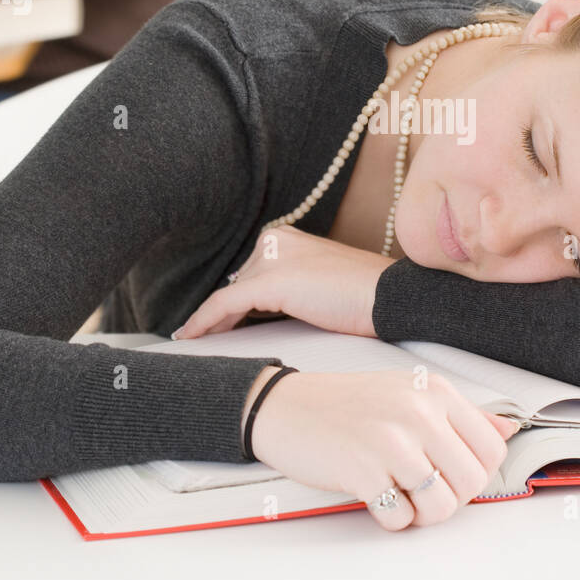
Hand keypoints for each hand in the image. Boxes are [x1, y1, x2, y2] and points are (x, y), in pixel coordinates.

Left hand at [173, 224, 395, 338]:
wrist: (390, 296)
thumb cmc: (366, 296)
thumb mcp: (322, 284)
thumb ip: (293, 286)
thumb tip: (262, 308)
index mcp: (289, 237)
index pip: (251, 271)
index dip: (232, 300)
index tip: (212, 320)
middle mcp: (276, 240)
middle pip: (239, 283)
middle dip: (223, 313)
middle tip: (201, 338)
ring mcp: (273, 258)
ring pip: (229, 295)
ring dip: (211, 321)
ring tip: (194, 342)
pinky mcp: (270, 281)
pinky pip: (224, 304)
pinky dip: (203, 322)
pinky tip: (188, 338)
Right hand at [250, 367, 520, 529]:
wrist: (286, 406)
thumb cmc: (347, 404)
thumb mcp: (409, 394)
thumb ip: (460, 414)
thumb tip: (507, 431)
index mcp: (435, 392)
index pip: (492, 449)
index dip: (477, 473)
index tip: (453, 474)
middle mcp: (419, 412)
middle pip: (472, 482)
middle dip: (451, 498)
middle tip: (424, 490)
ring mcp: (391, 441)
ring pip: (442, 506)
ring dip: (423, 514)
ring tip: (401, 496)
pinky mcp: (363, 470)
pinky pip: (401, 518)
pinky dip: (392, 519)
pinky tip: (377, 497)